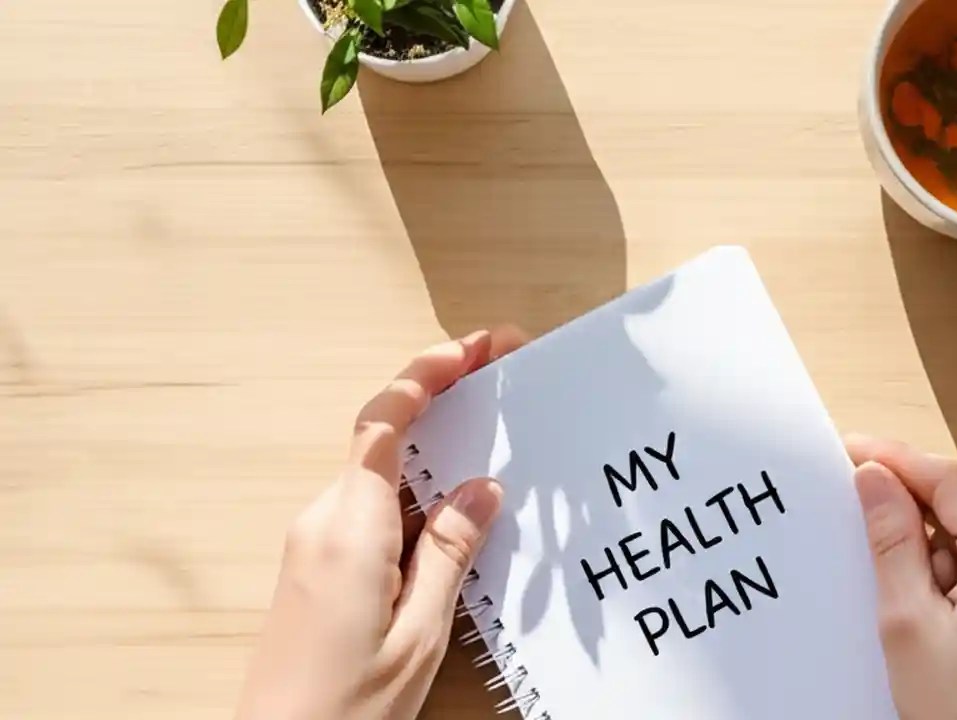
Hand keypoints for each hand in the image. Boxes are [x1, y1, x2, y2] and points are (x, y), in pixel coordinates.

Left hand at [236, 328, 524, 719]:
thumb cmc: (343, 708)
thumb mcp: (419, 634)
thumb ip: (450, 553)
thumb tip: (482, 489)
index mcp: (349, 528)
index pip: (384, 421)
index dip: (428, 373)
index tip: (474, 348)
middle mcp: (323, 521)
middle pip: (384, 436)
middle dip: (442, 400)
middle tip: (499, 375)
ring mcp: (314, 543)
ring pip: (380, 474)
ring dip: (434, 451)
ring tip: (493, 443)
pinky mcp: (316, 566)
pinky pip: (371, 509)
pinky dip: (415, 493)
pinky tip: (454, 509)